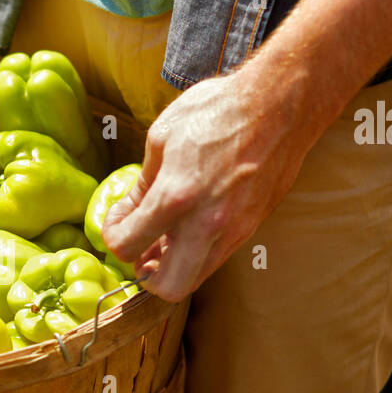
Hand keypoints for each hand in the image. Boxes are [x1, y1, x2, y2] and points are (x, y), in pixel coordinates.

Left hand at [102, 68, 315, 300]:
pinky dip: (197, 253)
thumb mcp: (162, 138)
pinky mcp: (252, 227)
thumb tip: (127, 211)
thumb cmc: (218, 111)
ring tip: (165, 239)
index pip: (126, 246)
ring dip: (174, 267)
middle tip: (141, 249)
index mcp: (175, 196)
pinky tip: (191, 226)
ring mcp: (234, 230)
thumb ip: (141, 184)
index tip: (117, 221)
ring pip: (196, 278)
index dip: (113, 237)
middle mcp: (206, 223)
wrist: (279, 104)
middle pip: (168, 288)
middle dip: (148, 276)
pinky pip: (217, 257)